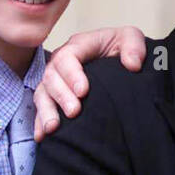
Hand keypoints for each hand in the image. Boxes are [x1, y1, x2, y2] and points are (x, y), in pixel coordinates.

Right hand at [33, 26, 147, 140]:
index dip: (72, 74)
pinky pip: (42, 107)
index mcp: (79, 45)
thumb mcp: (131, 38)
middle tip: (74, 112)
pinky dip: (40, 122)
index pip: (68, 57)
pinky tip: (42, 136)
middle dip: (61, 95)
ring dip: (47, 111)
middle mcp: (62, 61)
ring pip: (42, 93)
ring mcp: (56, 79)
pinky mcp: (54, 95)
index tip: (84, 91)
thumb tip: (132, 64)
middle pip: (51, 77)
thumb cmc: (122, 47)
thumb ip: (134, 46)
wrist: (119, 59)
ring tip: (53, 127)